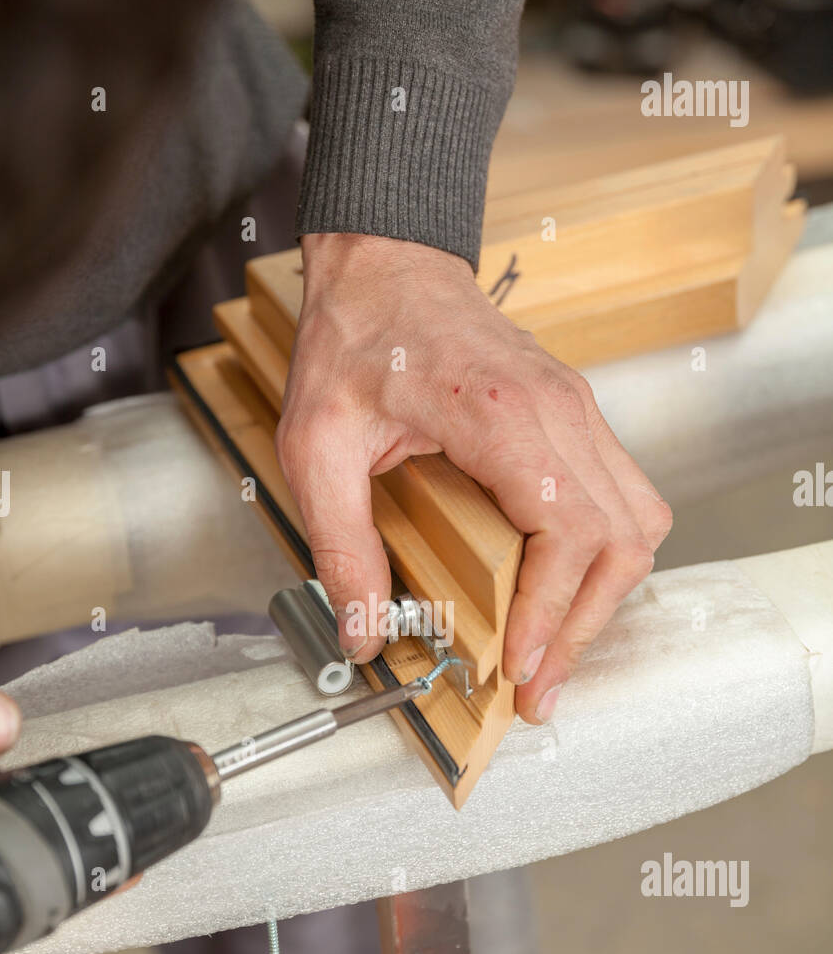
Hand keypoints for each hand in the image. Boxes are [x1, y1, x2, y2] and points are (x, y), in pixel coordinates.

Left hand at [278, 234, 671, 724]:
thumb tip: (364, 631)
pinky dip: (601, 560)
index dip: (553, 611)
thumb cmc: (355, 339)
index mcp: (500, 414)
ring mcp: (578, 412)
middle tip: (539, 688)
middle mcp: (559, 411)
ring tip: (552, 653)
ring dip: (602, 598)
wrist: (388, 265)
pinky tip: (558, 595)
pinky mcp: (576, 420)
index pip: (569, 531)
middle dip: (583, 626)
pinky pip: (620, 502)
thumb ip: (340, 544)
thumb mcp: (317, 446)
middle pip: (622, 540)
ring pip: (637, 524)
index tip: (521, 666)